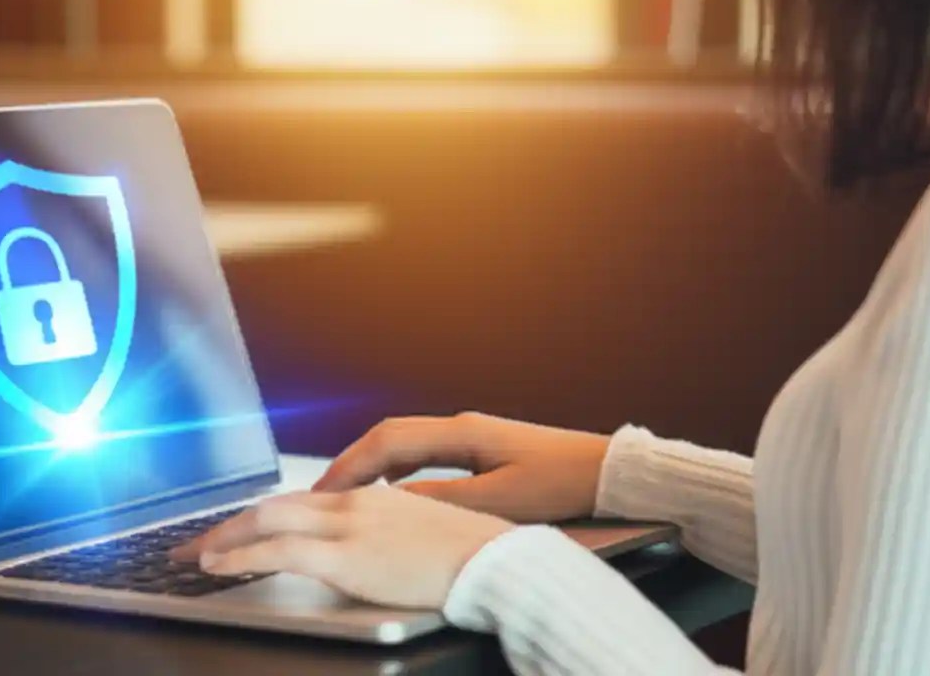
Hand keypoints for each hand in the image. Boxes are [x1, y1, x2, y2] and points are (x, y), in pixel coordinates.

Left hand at [169, 486, 511, 608]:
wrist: (497, 562)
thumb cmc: (472, 557)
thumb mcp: (424, 535)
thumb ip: (389, 537)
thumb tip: (368, 553)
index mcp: (373, 496)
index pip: (302, 499)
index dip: (263, 513)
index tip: (239, 526)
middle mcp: (354, 502)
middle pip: (275, 504)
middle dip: (230, 522)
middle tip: (197, 539)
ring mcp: (348, 527)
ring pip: (267, 520)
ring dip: (223, 536)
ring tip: (194, 554)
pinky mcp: (347, 557)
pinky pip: (278, 552)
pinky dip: (240, 556)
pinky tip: (218, 566)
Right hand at [313, 412, 610, 522]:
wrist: (608, 471)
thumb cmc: (561, 483)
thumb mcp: (499, 500)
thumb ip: (443, 500)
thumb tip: (392, 503)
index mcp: (460, 433)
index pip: (387, 442)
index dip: (349, 465)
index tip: (321, 489)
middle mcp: (461, 425)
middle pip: (389, 435)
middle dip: (351, 461)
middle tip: (321, 490)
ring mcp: (471, 434)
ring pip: (405, 441)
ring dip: (372, 462)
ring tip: (347, 490)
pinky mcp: (482, 447)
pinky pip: (424, 450)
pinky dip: (396, 465)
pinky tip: (393, 487)